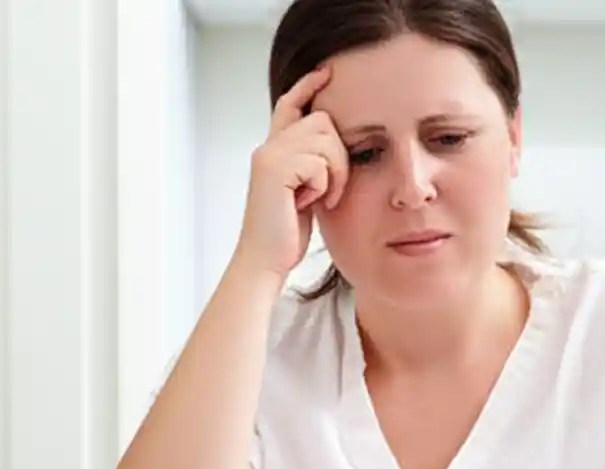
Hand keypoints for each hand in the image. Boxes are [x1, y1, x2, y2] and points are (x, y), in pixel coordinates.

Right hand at [234, 64, 349, 279]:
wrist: (265, 260)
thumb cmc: (286, 233)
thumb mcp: (305, 192)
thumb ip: (312, 165)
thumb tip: (336, 142)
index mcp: (274, 151)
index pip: (290, 105)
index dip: (308, 86)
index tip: (326, 73)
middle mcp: (268, 146)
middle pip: (323, 120)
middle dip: (339, 155)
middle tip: (331, 188)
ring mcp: (269, 155)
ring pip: (327, 139)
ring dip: (335, 172)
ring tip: (322, 197)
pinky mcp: (274, 168)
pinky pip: (320, 162)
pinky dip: (325, 185)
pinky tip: (310, 203)